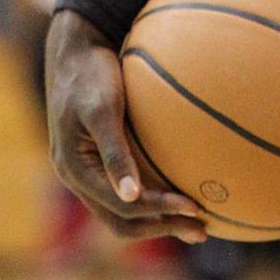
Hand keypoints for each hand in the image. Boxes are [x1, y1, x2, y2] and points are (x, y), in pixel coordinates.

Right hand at [45, 10, 206, 243]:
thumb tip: (131, 196)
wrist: (77, 50)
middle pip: (122, 221)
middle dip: (163, 227)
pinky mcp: (102, 160)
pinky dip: (154, 198)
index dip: (159, 211)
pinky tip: (182, 192)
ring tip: (198, 221)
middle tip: (202, 230)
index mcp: (76, 170)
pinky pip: (128, 191)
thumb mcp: (103, 110)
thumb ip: (115, 153)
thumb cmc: (92, 74)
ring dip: (160, 219)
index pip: (122, 207)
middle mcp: (80, 179)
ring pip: (125, 212)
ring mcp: (90, 172)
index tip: (195, 207)